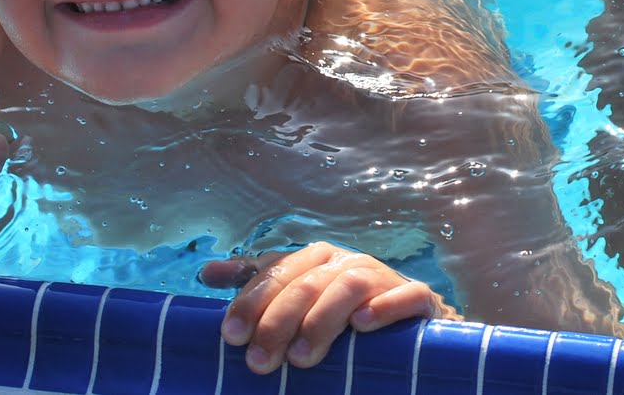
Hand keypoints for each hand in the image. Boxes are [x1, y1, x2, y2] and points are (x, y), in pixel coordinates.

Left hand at [200, 242, 458, 373]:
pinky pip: (405, 295)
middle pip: (307, 282)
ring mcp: (382, 277)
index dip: (251, 302)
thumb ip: (255, 283)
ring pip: (350, 286)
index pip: (276, 272)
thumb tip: (206, 272)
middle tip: (260, 363)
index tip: (231, 336)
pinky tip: (362, 325)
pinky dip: (383, 307)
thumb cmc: (338, 310)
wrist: (406, 320)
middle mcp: (346, 262)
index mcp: (314, 260)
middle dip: (279, 321)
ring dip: (323, 320)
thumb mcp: (296, 295)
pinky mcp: (417, 296)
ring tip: (302, 358)